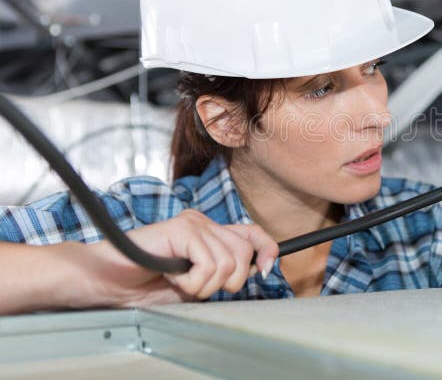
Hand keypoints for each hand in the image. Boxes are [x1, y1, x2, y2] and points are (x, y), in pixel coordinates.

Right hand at [74, 209, 277, 307]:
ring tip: (179, 280)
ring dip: (203, 285)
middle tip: (197, 286)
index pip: (252, 233)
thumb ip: (222, 272)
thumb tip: (259, 269)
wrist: (108, 281)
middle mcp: (204, 222)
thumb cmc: (146, 283)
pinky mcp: (181, 229)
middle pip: (244, 253)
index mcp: (209, 233)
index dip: (267, 250)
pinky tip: (170, 274)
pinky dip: (190, 282)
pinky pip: (207, 264)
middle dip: (228, 281)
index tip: (267, 270)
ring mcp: (192, 223)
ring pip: (228, 262)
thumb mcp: (195, 282)